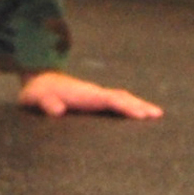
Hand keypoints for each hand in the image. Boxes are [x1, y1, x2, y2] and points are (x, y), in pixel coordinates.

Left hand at [14, 70, 163, 120]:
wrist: (38, 78)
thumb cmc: (38, 92)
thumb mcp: (36, 98)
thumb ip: (46, 104)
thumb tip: (56, 112)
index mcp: (84, 94)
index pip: (109, 100)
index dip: (125, 107)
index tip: (140, 115)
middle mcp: (94, 93)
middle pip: (121, 98)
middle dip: (139, 106)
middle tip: (157, 115)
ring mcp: (95, 95)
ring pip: (121, 98)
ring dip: (138, 105)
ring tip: (156, 115)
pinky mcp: (94, 99)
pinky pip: (116, 102)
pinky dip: (129, 106)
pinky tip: (138, 113)